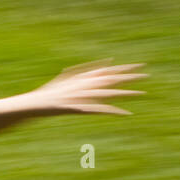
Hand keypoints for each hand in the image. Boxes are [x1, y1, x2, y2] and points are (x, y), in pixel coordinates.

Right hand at [29, 61, 145, 115]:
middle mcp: (82, 84)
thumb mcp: (64, 80)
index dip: (123, 68)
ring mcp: (80, 96)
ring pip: (108, 93)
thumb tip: (91, 70)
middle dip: (128, 76)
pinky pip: (100, 110)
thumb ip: (80, 73)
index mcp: (81, 78)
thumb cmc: (48, 95)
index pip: (106, 71)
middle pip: (110, 79)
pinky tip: (126, 113)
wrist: (33, 105)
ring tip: (142, 93)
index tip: (138, 65)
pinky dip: (113, 111)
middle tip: (146, 75)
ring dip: (125, 93)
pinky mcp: (78, 108)